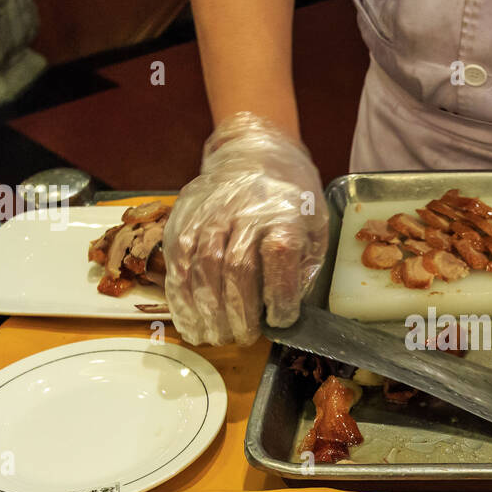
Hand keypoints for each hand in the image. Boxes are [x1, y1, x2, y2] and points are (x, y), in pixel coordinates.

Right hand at [163, 111, 328, 345]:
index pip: (280, 254)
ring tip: (215, 338)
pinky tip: (190, 322)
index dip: (279, 293)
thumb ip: (304, 265)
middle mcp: (243, 211)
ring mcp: (208, 214)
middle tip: (243, 338)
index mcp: (284, 213)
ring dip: (207, 311)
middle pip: (236, 267)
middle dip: (239, 312)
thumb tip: (287, 311)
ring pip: (201, 268)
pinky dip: (181, 298)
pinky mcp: (182, 219)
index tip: (281, 320)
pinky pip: (177, 263)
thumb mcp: (314, 226)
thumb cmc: (290, 199)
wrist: (254, 153)